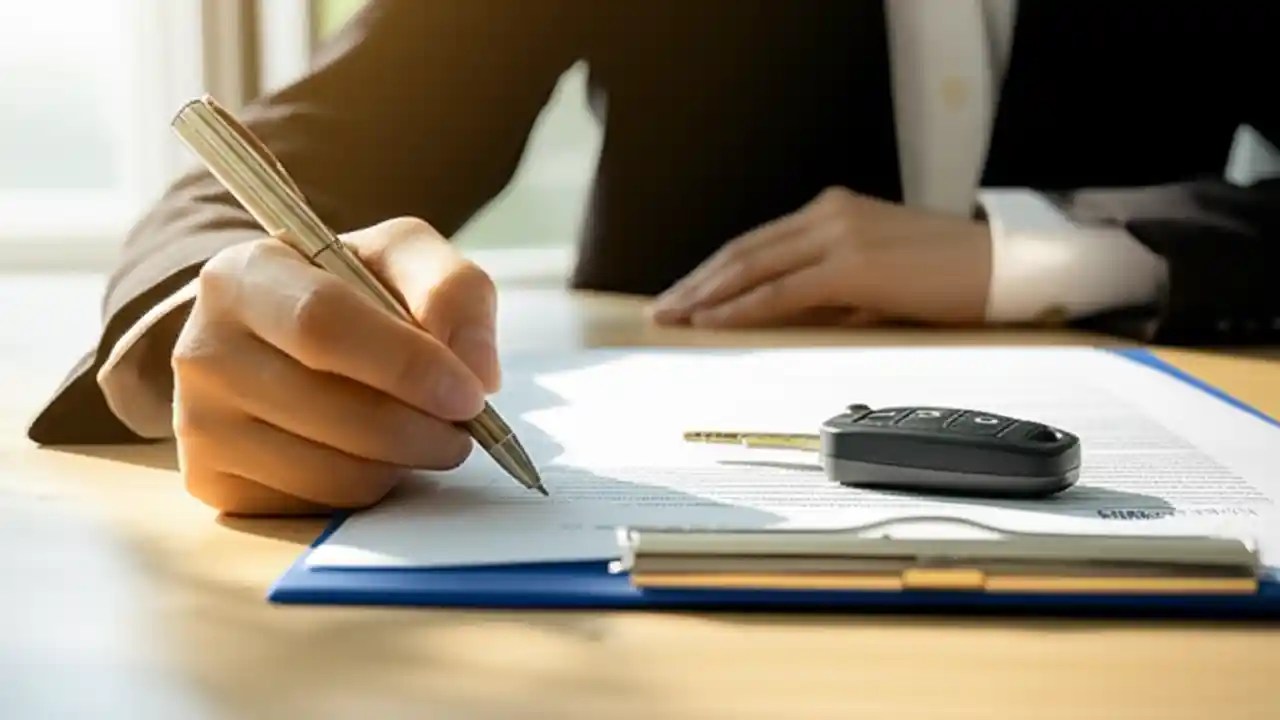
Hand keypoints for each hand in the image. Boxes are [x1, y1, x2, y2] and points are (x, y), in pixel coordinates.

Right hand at [171, 217, 499, 515]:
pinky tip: (377, 454)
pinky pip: (316, 503)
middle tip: (466, 429)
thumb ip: (452, 291)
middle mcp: (204, 350)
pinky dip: (368, 487)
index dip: (406, 365)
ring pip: (328, 468)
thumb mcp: (400, 258)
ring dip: (402, 462)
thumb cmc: (346, 292)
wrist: (272, 337)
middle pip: (330, 408)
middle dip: (419, 428)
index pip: (323, 325)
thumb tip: (479, 372)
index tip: (468, 394)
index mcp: (243, 276)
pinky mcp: (213, 483)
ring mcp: (199, 424)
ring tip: (428, 435)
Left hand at [649, 187, 992, 327]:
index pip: (758, 242)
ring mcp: (840, 235)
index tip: (685, 292)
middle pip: (745, 250)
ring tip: (675, 317)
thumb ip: (829, 289)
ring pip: (753, 266)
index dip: (715, 270)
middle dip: (698, 283)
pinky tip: (714, 322)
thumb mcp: (876, 275)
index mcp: (834, 211)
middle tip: (662, 308)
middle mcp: (830, 214)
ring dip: (708, 295)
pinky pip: (782, 290)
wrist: (1002, 266)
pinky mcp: (852, 265)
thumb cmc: (947, 275)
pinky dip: (741, 307)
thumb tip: (783, 317)